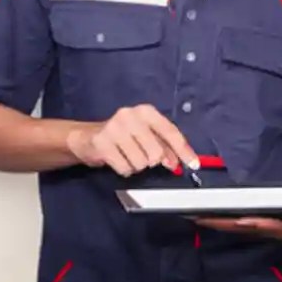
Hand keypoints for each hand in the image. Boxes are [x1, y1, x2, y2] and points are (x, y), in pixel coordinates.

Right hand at [65, 104, 198, 176]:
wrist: (87, 137)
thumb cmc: (122, 136)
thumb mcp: (145, 136)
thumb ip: (163, 147)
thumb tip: (176, 162)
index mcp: (146, 112)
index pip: (170, 132)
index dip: (184, 150)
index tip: (194, 164)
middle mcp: (131, 116)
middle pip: (156, 153)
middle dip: (152, 161)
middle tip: (142, 156)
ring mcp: (115, 128)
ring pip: (141, 163)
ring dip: (136, 166)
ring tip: (127, 156)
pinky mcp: (102, 143)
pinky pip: (125, 168)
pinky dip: (124, 169)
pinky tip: (117, 159)